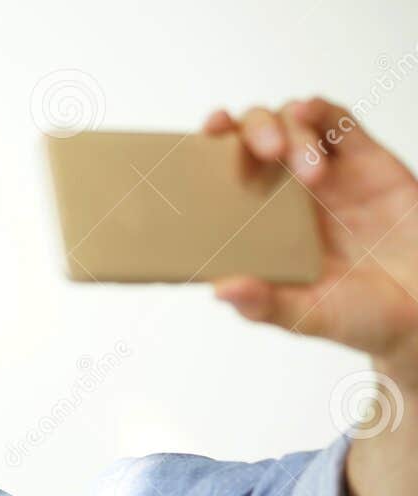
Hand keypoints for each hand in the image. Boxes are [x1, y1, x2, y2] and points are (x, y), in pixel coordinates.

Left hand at [202, 98, 417, 369]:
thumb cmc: (360, 314)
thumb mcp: (308, 316)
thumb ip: (265, 304)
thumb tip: (220, 290)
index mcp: (261, 227)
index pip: (222, 180)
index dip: (206, 153)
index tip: (199, 139)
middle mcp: (286, 195)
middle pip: (253, 138)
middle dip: (251, 132)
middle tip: (266, 153)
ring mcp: (325, 174)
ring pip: (292, 123)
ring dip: (292, 131)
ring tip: (313, 172)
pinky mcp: (364, 160)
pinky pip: (337, 121)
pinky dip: (319, 111)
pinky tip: (309, 111)